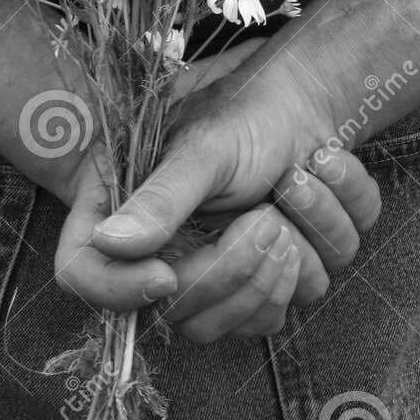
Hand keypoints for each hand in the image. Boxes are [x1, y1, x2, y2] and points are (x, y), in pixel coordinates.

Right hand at [52, 144, 369, 341]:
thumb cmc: (245, 113)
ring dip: (298, 242)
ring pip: (262, 318)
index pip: (85, 278)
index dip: (117, 292)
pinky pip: (314, 288)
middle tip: (264, 217)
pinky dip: (334, 225)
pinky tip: (322, 179)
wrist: (309, 98)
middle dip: (238, 270)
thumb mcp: (202, 150)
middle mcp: (177, 259)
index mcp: (132, 220)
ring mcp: (237, 276)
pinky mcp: (290, 276)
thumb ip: (159, 198)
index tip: (165, 275)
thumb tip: (108, 242)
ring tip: (297, 179)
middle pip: (190, 321)